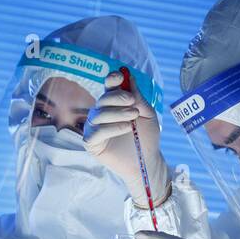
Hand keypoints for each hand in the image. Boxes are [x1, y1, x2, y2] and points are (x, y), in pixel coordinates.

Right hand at [84, 67, 168, 201]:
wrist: (147, 161)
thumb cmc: (147, 138)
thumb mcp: (148, 115)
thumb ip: (139, 98)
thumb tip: (129, 77)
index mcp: (114, 104)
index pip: (108, 88)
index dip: (111, 80)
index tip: (120, 77)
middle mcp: (102, 113)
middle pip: (103, 99)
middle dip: (117, 97)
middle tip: (132, 102)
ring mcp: (94, 127)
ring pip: (99, 114)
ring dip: (118, 113)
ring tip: (133, 117)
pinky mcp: (92, 142)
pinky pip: (96, 131)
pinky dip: (112, 127)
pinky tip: (126, 128)